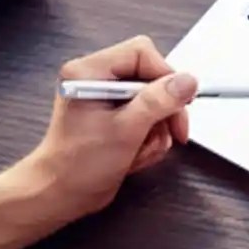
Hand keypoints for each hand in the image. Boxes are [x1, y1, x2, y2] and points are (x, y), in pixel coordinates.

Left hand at [20, 36, 196, 222]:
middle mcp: (98, 80)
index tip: (179, 102)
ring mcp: (107, 99)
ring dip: (157, 131)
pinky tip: (136, 155)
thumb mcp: (125, 130)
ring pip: (155, 102)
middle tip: (174, 132)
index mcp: (90, 72)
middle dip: (163, 111)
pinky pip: (149, 119)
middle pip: (152, 78)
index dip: (165, 76)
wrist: (61, 194)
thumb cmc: (78, 164)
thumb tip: (187, 81)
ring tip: (141, 150)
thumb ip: (158, 102)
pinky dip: (150, 140)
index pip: (141, 53)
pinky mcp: (116, 117)